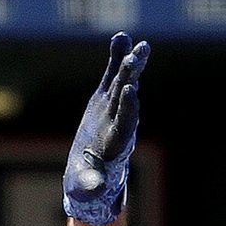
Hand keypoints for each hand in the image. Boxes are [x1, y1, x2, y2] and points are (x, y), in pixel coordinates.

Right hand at [64, 34, 147, 224]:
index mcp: (117, 142)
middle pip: (128, 97)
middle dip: (132, 77)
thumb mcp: (87, 186)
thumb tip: (96, 187)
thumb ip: (91, 184)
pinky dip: (116, 58)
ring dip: (130, 63)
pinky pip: (113, 76)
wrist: (91, 172)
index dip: (128, 107)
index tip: (130, 91)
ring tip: (138, 43)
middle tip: (138, 56)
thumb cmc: (88, 182)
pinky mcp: (106, 100)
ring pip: (124, 82)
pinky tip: (121, 38)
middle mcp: (120, 122)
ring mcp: (115, 109)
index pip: (126, 122)